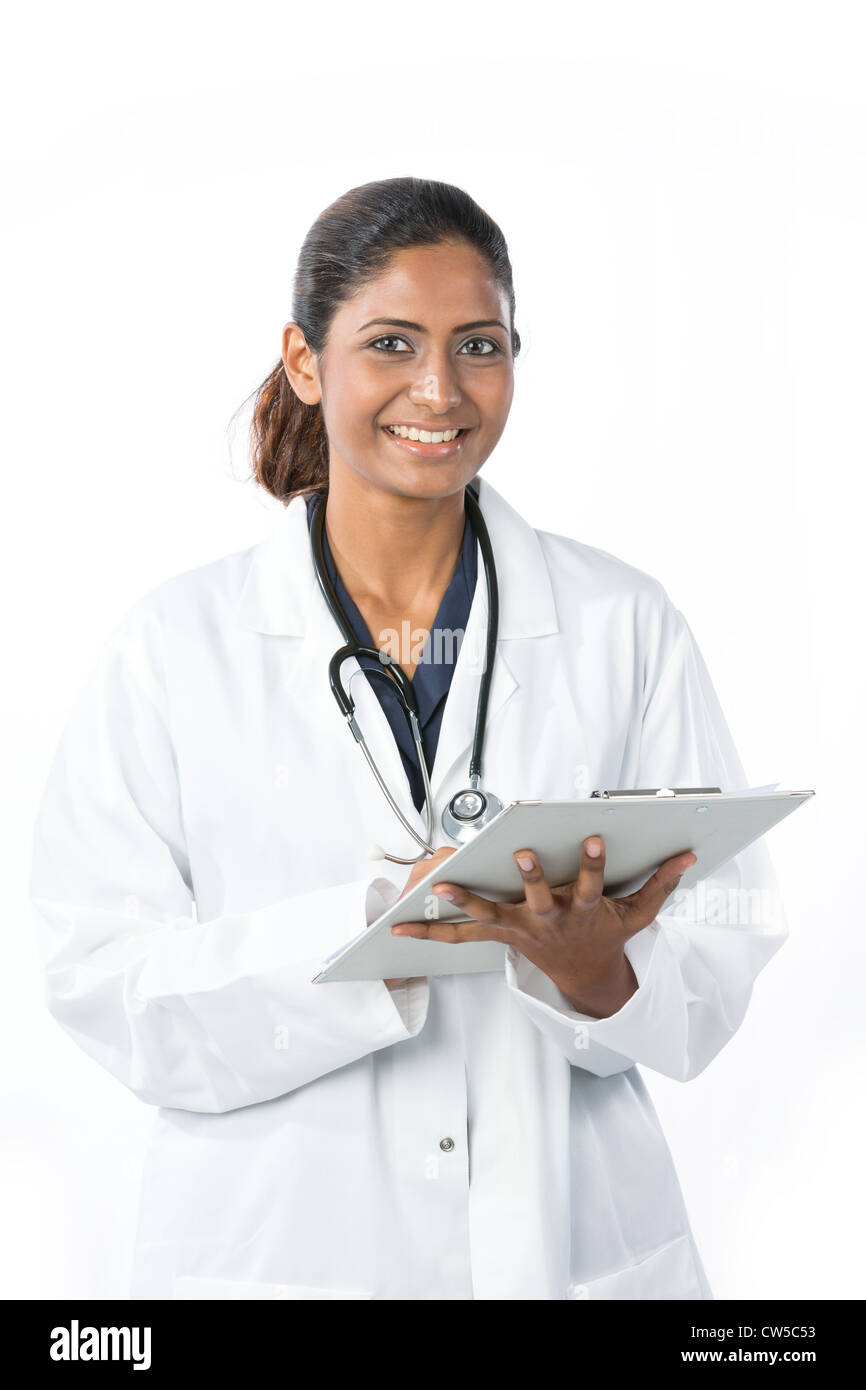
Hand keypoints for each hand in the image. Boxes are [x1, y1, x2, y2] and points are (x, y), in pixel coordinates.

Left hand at [390, 836, 696, 1017]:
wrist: (585, 977)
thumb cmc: (608, 935)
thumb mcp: (639, 915)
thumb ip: (661, 884)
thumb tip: (688, 855)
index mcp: (584, 909)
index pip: (591, 882)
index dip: (591, 862)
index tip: (591, 837)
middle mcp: (550, 920)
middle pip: (540, 896)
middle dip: (532, 876)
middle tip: (523, 853)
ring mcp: (522, 930)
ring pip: (491, 916)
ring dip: (465, 903)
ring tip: (438, 887)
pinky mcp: (500, 937)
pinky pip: (461, 937)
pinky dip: (432, 934)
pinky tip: (401, 930)